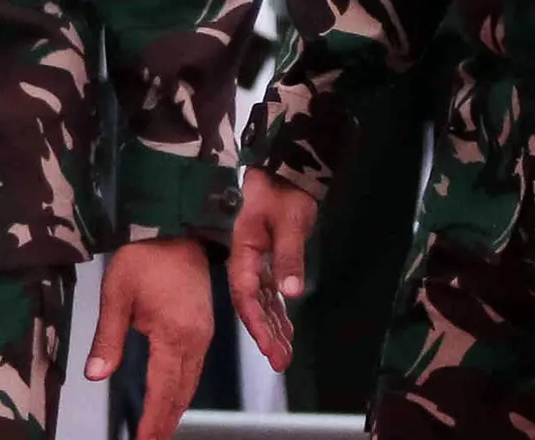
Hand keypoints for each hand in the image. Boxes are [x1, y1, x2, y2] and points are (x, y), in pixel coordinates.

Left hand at [83, 238, 213, 439]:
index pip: (164, 389)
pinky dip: (182, 391)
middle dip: (165, 422)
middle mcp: (195, 339)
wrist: (179, 230)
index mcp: (175, 333)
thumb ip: (107, 336)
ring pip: (191, 384)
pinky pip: (194, 369)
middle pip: (181, 393)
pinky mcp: (203, 328)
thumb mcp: (116, 292)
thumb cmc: (146, 257)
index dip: (153, 420)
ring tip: (159, 432)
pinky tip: (172, 400)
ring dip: (175, 410)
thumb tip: (95, 375)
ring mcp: (203, 334)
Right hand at [226, 168, 316, 372]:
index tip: (269, 347)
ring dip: (272, 329)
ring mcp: (256, 263)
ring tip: (284, 356)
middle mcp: (246, 263)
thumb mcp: (290, 221)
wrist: (283, 171)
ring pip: (262, 303)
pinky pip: (269, 293)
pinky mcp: (267, 261)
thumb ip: (289, 255)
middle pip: (253, 306)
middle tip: (280, 362)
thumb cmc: (284, 192)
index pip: (246, 296)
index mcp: (244, 253)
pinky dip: (277, 313)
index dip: (257, 324)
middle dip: (265, 335)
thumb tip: (290, 292)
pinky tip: (287, 331)